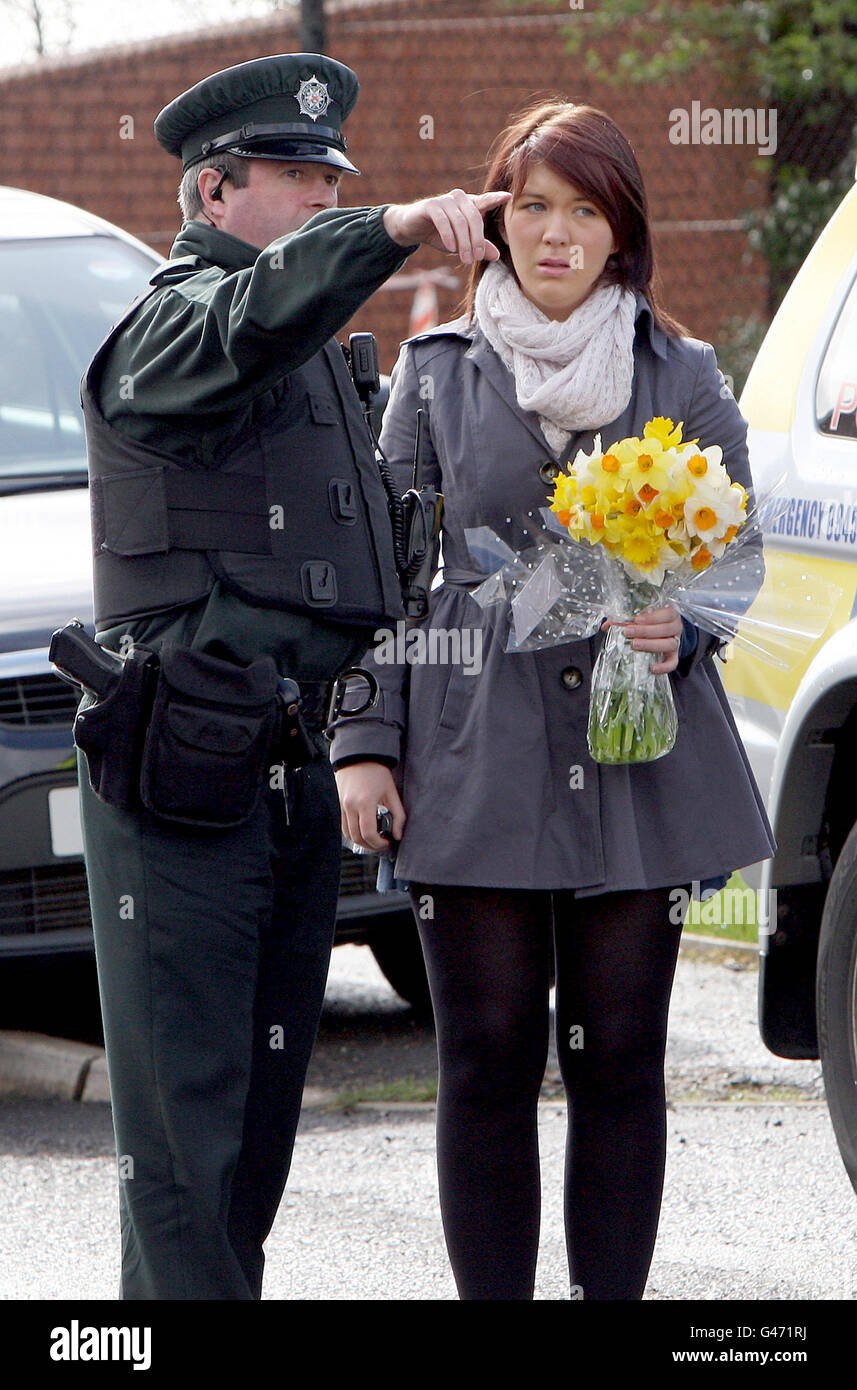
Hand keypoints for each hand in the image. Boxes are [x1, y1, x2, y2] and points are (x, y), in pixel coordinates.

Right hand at [335, 761, 406, 851]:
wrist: (359, 756)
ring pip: (348, 834)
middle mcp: (350, 806)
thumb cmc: (377, 772)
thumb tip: (398, 835)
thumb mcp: (391, 793)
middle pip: (357, 838)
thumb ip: (398, 816)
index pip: (368, 833)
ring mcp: (342, 806)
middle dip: (371, 846)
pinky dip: (353, 833)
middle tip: (382, 844)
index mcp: (364, 803)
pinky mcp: (339, 804)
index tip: (387, 842)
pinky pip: (344, 826)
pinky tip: (364, 831)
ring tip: (374, 840)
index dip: (378, 843)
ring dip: (361, 841)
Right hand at [383, 189, 510, 262]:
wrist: (412, 228)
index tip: (508, 197)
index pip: (485, 201)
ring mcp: (445, 200)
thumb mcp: (461, 243)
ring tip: (465, 259)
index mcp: (470, 205)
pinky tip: (450, 248)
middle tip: (476, 258)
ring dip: (464, 242)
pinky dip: (448, 235)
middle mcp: (459, 198)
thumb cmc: (440, 234)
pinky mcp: (431, 205)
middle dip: (477, 240)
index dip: (495, 198)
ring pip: (460, 222)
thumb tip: (496, 256)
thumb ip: (479, 247)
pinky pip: (443, 221)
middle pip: (474, 218)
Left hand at [602, 604, 683, 674]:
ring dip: (651, 645)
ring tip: (635, 645)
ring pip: (669, 644)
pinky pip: (672, 663)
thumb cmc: (650, 622)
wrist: (664, 633)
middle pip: (667, 629)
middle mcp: (675, 628)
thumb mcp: (640, 617)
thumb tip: (607, 625)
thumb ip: (625, 618)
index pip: (667, 614)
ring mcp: (675, 642)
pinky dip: (664, 667)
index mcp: (670, 615)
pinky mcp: (673, 656)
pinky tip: (652, 668)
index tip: (636, 620)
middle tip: (628, 632)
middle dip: (646, 631)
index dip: (653, 617)